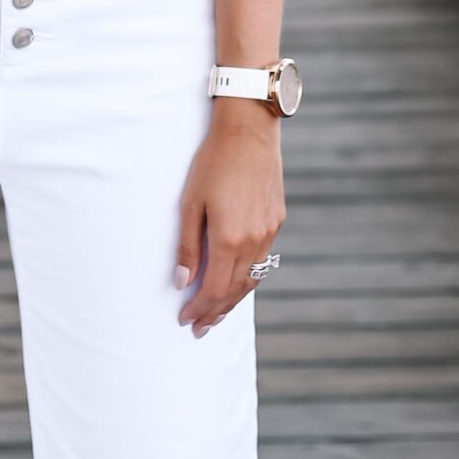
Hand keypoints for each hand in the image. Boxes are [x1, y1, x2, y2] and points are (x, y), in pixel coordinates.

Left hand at [175, 100, 284, 334]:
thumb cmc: (213, 162)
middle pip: (235, 291)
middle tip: (200, 327)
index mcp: (229, 239)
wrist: (250, 130)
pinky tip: (236, 279)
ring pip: (252, 279)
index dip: (199, 309)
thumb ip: (187, 246)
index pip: (214, 290)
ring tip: (217, 312)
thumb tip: (181, 282)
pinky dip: (247, 277)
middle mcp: (253, 241)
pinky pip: (262, 260)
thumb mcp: (190, 203)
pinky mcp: (277, 220)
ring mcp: (269, 232)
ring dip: (233, 298)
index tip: (186, 320)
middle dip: (216, 312)